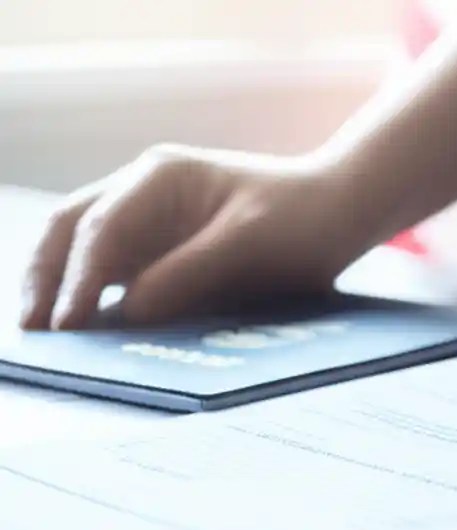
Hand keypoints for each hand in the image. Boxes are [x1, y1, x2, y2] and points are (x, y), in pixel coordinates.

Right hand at [21, 144, 370, 329]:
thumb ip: (188, 273)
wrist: (339, 210)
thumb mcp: (249, 243)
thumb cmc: (301, 216)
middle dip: (45, 280)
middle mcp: (142, 194)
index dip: (79, 278)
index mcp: (159, 176)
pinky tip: (90, 339)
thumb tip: (129, 312)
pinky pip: (117, 277)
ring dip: (62, 292)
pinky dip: (98, 304)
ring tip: (47, 342)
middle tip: (33, 334)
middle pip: (70, 233)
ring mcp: (149, 222)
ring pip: (84, 254)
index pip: (100, 228)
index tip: (67, 323)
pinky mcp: (162, 252)